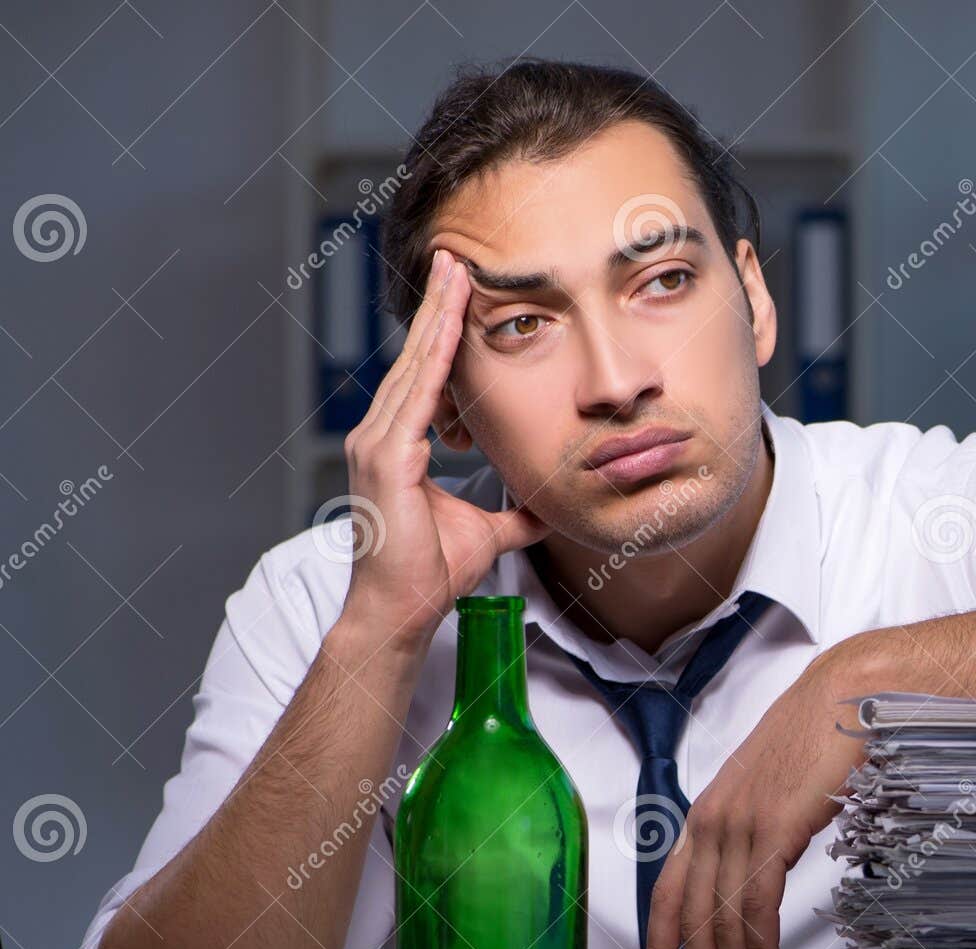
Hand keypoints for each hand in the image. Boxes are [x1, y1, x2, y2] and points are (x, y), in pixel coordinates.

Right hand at [339, 248, 549, 648]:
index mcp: (397, 446)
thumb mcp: (487, 533)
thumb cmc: (431, 574)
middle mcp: (379, 437)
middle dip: (438, 308)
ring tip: (455, 273)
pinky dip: (434, 358)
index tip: (460, 295)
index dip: (442, 335)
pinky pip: (417, 396)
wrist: (402, 610)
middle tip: (456, 260)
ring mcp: (376, 445)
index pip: (424, 378)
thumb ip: (514, 514)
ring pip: (414, 367)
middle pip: (415, 359)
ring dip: (436, 318)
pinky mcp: (385, 458)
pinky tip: (451, 325)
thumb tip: (547, 505)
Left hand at [644, 644, 875, 948]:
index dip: (662, 946)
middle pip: (691, 919)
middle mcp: (710, 821)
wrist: (851, 693)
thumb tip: (758, 873)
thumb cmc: (820, 737)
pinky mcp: (772, 829)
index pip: (669, 893)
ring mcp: (738, 824)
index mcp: (705, 813)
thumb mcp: (772, 789)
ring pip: (722, 921)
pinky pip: (756, 907)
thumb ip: (755, 830)